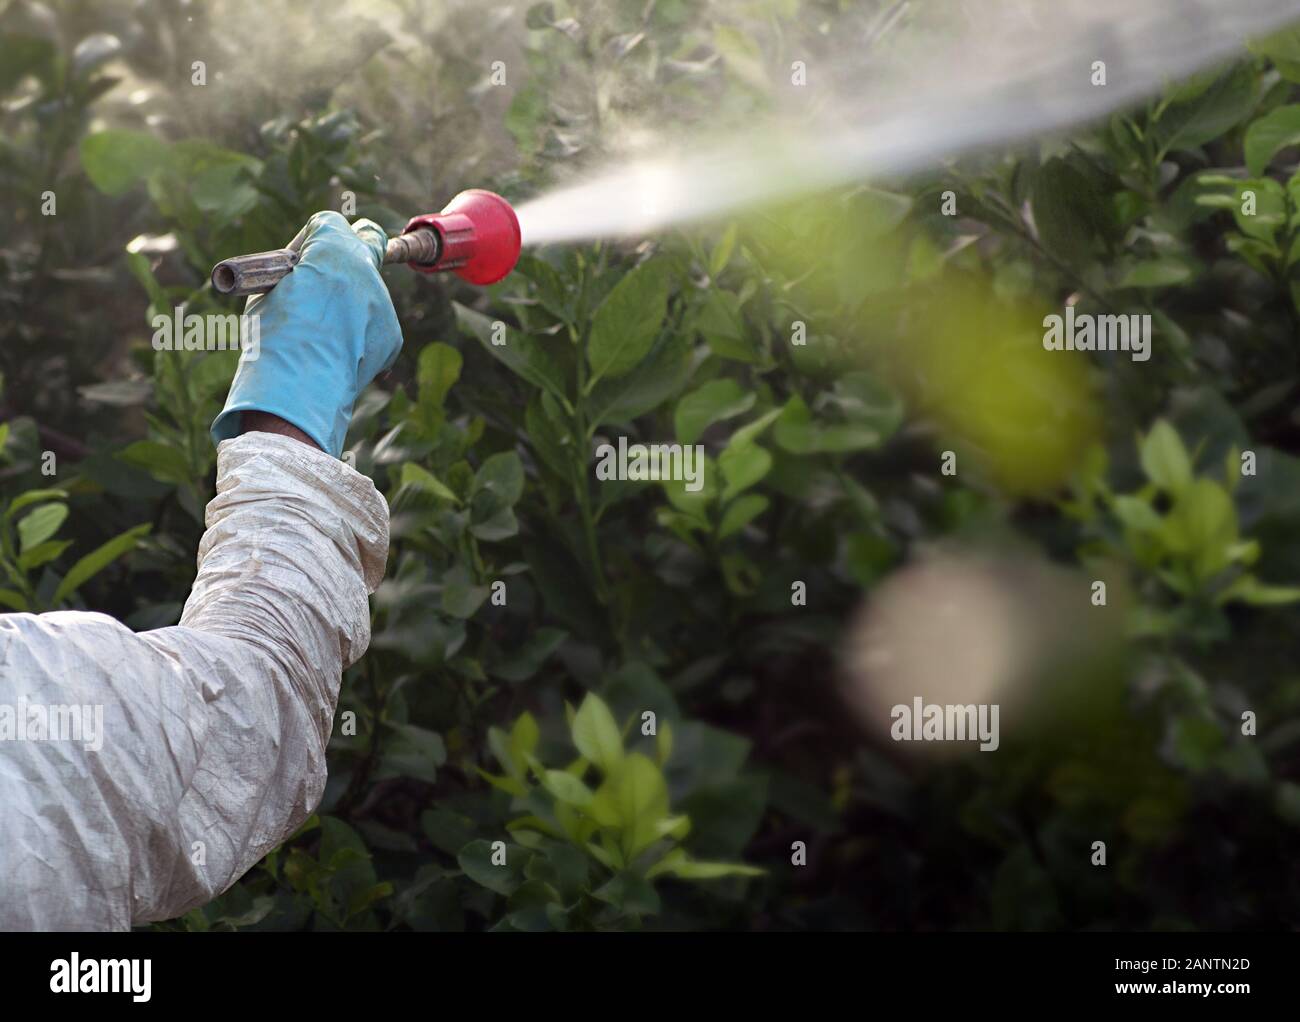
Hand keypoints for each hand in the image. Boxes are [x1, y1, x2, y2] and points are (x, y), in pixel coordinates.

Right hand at [211, 212, 402, 457]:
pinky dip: (359, 332)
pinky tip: (338, 350)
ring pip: (368, 289)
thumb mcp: (268, 290)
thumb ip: (295, 272)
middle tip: (326, 278)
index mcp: (330, 250)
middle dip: (345, 258)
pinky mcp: (392, 333)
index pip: (330, 223)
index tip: (300, 259)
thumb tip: (304, 272)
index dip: (312, 240)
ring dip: (350, 301)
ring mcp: (381, 301)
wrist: (298, 385)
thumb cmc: (273, 336)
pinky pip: (375, 322)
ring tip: (322, 332)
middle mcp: (364, 269)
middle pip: (365, 245)